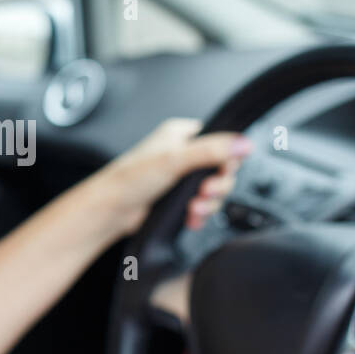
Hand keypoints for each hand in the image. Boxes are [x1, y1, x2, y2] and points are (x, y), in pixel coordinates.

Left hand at [94, 118, 251, 239]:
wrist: (110, 210)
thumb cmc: (131, 179)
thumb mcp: (175, 159)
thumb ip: (211, 151)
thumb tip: (244, 143)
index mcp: (182, 134)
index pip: (221, 141)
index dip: (227, 159)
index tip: (223, 171)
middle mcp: (183, 154)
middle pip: (222, 169)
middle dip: (217, 185)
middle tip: (205, 192)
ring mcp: (181, 178)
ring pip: (214, 190)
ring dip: (209, 203)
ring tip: (194, 209)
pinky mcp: (178, 199)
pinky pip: (203, 206)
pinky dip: (201, 214)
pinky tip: (192, 219)